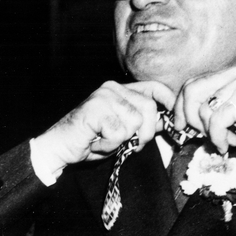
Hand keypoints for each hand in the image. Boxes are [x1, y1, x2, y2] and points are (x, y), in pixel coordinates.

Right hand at [34, 80, 175, 169]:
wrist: (59, 147)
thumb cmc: (91, 140)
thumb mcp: (123, 131)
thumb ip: (143, 123)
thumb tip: (167, 121)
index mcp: (120, 90)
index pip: (154, 87)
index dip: (168, 101)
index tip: (176, 120)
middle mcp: (112, 88)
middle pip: (149, 109)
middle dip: (145, 134)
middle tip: (129, 144)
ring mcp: (104, 97)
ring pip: (135, 123)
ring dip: (123, 141)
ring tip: (105, 140)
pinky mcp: (96, 109)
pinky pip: (119, 133)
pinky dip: (110, 145)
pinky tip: (96, 142)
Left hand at [173, 67, 235, 154]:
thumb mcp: (231, 114)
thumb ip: (211, 110)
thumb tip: (183, 119)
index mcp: (228, 75)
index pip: (192, 84)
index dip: (180, 106)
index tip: (180, 125)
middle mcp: (232, 75)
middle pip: (191, 91)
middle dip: (188, 117)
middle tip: (198, 135)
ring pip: (203, 109)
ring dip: (209, 132)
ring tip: (225, 140)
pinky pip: (216, 121)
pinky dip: (218, 137)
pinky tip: (229, 143)